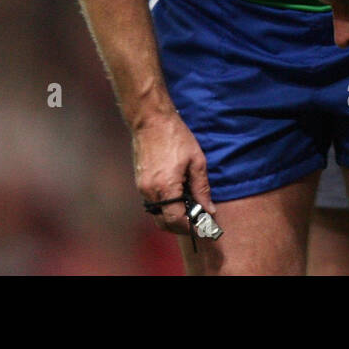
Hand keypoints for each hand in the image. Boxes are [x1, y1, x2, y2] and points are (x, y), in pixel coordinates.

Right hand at [132, 111, 214, 234]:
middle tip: (199, 222)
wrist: (151, 121)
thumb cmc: (176, 137)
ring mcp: (142, 188)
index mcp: (166, 186)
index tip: (204, 226)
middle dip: (182, 227)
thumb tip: (208, 210)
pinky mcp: (140, 182)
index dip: (191, 226)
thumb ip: (202, 189)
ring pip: (157, 214)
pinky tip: (178, 198)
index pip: (176, 220)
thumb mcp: (197, 161)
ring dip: (173, 218)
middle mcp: (150, 191)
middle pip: (164, 223)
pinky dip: (165, 207)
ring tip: (190, 210)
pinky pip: (153, 203)